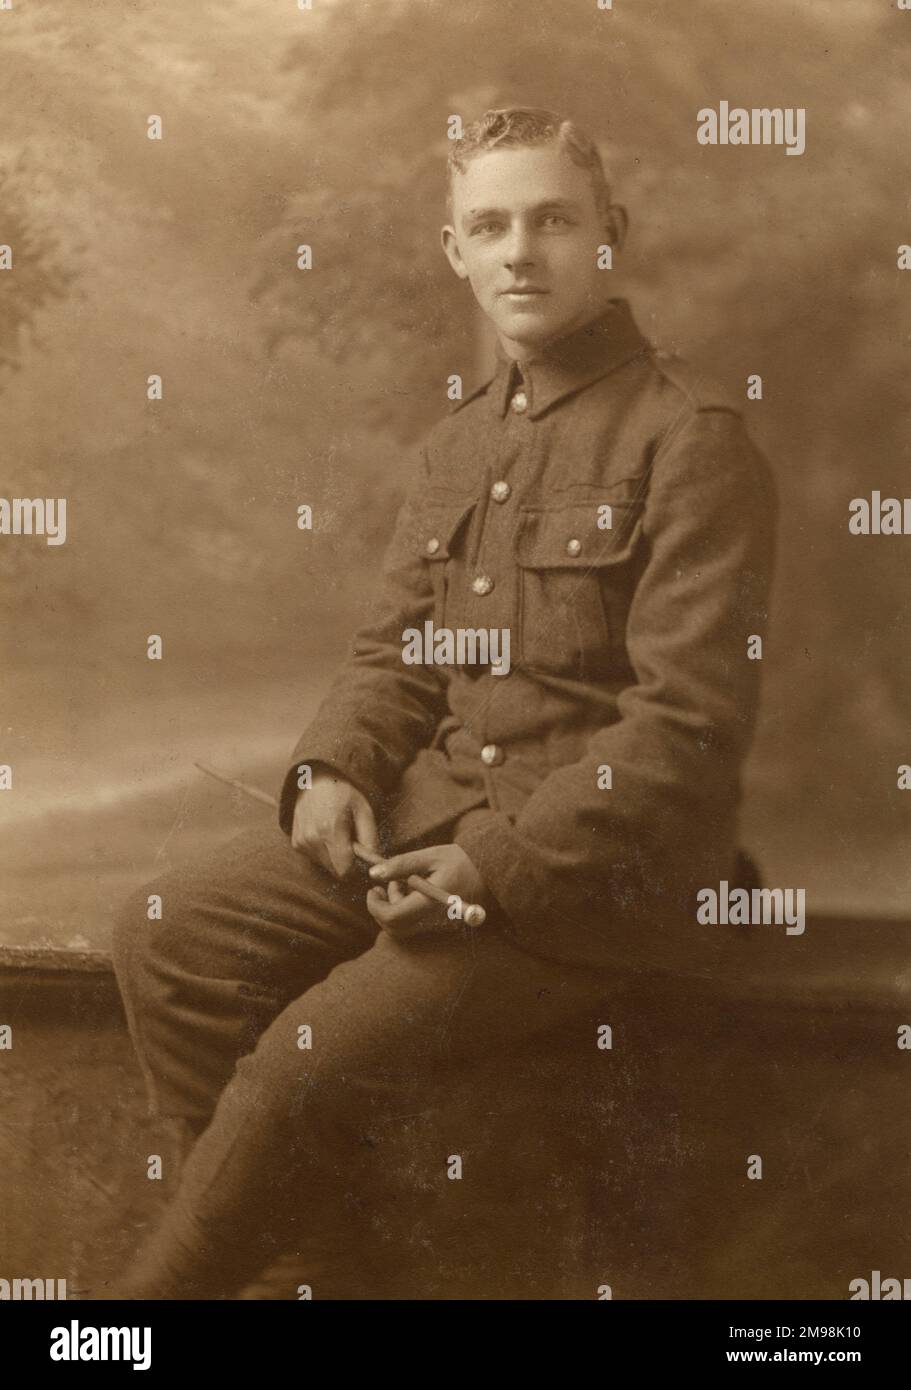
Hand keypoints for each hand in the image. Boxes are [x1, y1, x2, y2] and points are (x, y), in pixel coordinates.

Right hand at [290, 768, 379, 877]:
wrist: (315, 779)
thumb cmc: (343, 793)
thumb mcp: (364, 811)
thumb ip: (371, 839)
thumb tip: (376, 864)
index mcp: (330, 830)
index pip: (344, 870)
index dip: (357, 868)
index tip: (362, 858)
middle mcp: (312, 839)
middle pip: (335, 870)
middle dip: (347, 863)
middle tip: (352, 844)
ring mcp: (301, 842)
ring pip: (325, 866)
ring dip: (335, 857)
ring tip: (339, 836)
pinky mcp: (295, 843)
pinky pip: (315, 858)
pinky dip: (324, 852)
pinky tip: (326, 834)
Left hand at [365, 843, 486, 937]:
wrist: (495, 873)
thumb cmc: (464, 860)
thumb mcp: (431, 855)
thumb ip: (401, 864)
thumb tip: (374, 874)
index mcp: (431, 902)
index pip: (392, 917)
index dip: (375, 906)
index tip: (373, 889)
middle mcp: (435, 920)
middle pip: (395, 928)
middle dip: (383, 908)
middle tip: (387, 885)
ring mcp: (440, 927)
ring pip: (404, 929)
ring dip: (395, 909)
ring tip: (404, 884)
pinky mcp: (443, 927)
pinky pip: (416, 927)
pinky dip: (407, 912)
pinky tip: (415, 892)